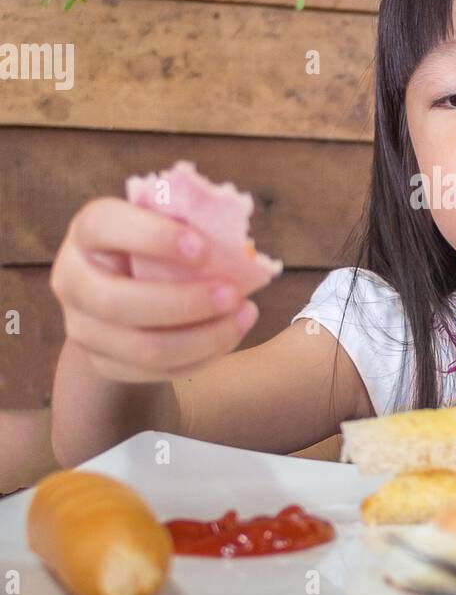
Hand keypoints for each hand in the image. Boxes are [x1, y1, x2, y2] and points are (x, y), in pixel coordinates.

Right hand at [50, 197, 260, 383]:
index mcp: (87, 231)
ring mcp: (81, 327)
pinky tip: (230, 336)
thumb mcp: (165, 222)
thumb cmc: (157, 244)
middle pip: (118, 303)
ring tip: (244, 315)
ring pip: (142, 348)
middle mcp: (72, 280)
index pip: (105, 227)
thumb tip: (235, 243)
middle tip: (234, 293)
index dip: (153, 236)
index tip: (203, 247)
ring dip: (203, 338)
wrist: (128, 287)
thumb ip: (188, 222)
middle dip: (185, 303)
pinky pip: (155, 372)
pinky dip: (201, 358)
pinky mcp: (103, 363)